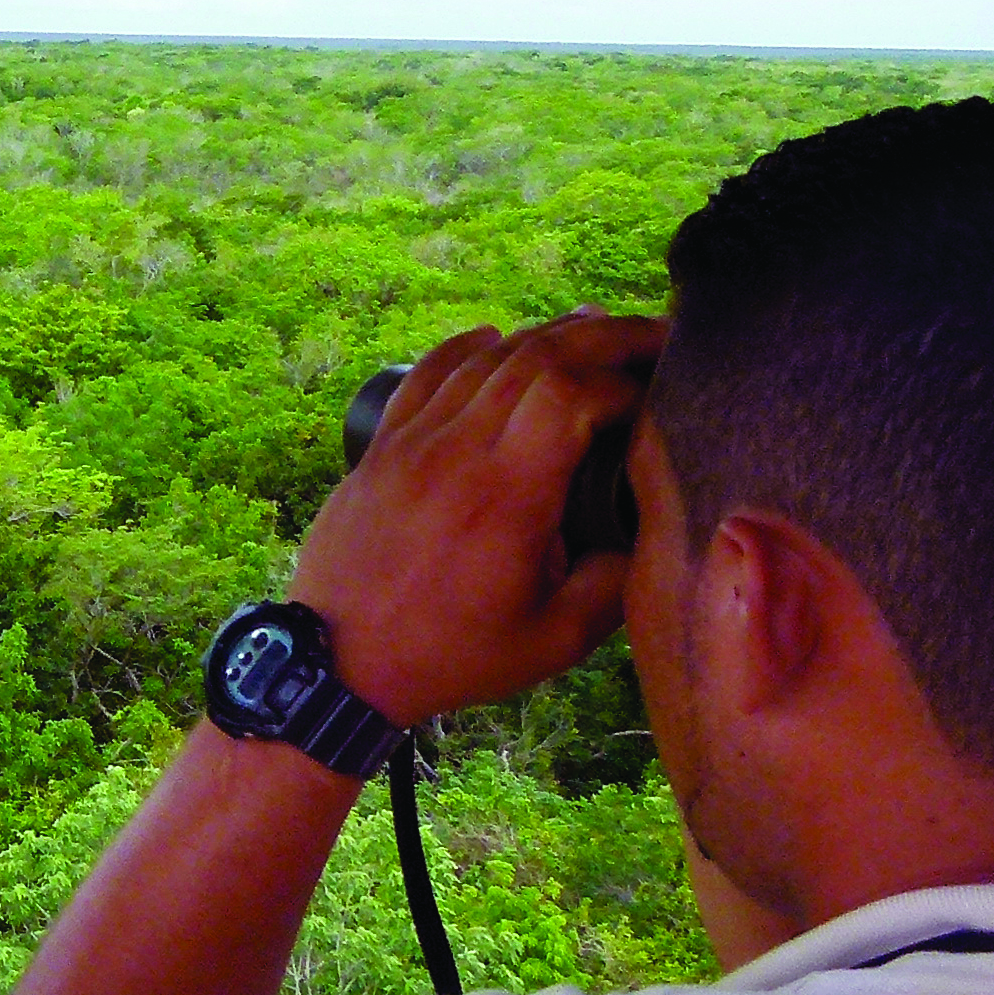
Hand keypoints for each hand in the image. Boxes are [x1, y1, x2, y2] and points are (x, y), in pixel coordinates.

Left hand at [292, 311, 658, 725]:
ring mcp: (414, 440)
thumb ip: (611, 587)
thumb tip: (645, 535)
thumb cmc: (446, 657)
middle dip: (604, 335)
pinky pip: (427, 373)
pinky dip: (469, 346)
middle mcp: (458, 448)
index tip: (658, 397)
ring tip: (594, 329)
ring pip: (485, 356)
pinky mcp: (382, 446)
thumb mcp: (552, 641)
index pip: (572, 392)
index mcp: (508, 492)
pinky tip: (497, 336)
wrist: (336, 664)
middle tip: (653, 335)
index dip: (625, 381)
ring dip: (546, 335)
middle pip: (536, 354)